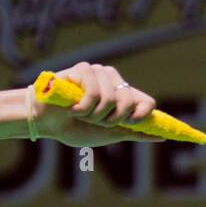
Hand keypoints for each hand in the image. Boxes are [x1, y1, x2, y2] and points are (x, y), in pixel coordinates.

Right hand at [30, 62, 163, 147]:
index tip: (126, 125)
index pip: (146, 102)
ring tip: (79, 113)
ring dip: (93, 114)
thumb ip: (132, 133)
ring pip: (111, 98)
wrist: (44, 121)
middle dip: (110, 118)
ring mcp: (99, 73)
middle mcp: (113, 81)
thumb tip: (161, 137)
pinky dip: (83, 107)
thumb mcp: (107, 134)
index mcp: (121, 95)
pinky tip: (72, 107)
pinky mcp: (83, 69)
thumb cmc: (73, 127)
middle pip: (129, 101)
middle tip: (92, 120)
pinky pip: (94, 92)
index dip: (140, 117)